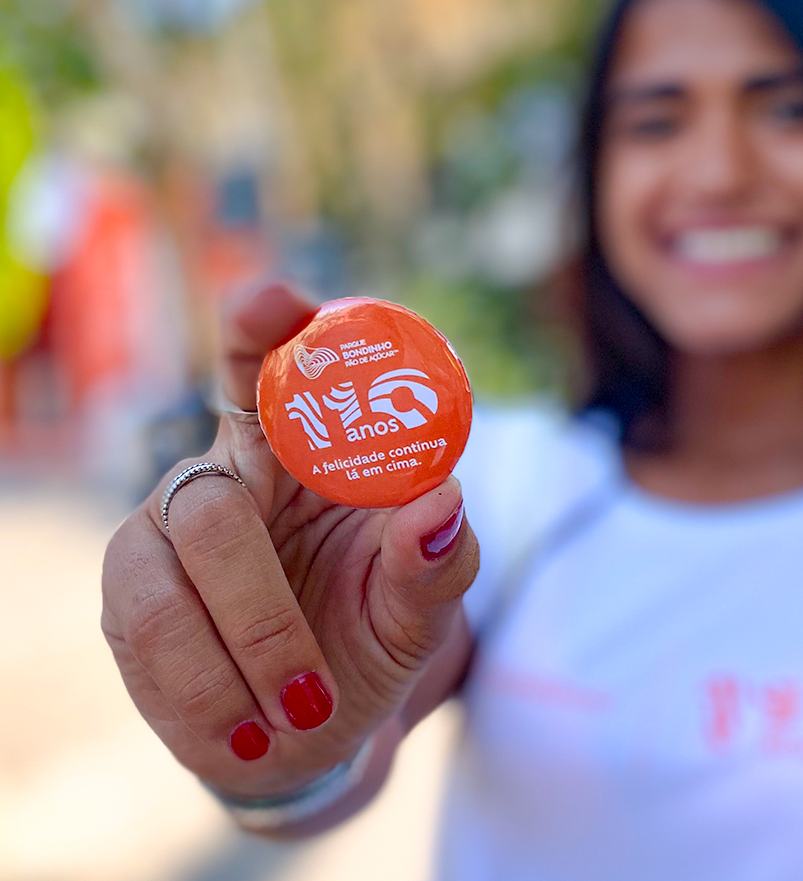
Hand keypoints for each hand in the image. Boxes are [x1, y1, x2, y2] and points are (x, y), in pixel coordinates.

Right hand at [101, 282, 478, 798]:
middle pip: (211, 504)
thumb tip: (444, 500)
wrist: (315, 718)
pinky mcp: (128, 595)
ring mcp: (162, 533)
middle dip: (259, 607)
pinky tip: (246, 730)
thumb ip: (435, 560)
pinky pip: (142, 637)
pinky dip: (202, 695)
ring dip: (233, 664)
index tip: (273, 303)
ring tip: (295, 717)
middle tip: (309, 687)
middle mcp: (223, 474)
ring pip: (163, 578)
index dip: (262, 331)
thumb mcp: (420, 606)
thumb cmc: (372, 630)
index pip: (268, 369)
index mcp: (298, 449)